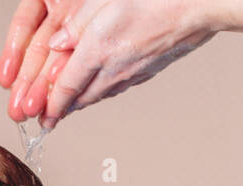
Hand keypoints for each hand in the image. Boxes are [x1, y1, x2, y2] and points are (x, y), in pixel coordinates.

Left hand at [0, 0, 219, 128]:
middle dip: (61, 111)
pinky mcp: (146, 72)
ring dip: (80, 103)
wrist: (200, 6)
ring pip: (98, 95)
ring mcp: (131, 73)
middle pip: (80, 99)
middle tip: (48, 118)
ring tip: (67, 107)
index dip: (51, 105)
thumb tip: (56, 43)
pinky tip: (97, 89)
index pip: (66, 87)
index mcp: (98, 51)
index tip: (42, 117)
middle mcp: (113, 69)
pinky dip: (100, 92)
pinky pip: (116, 88)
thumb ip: (77, 23)